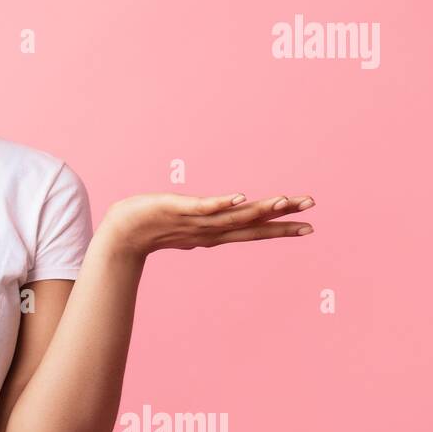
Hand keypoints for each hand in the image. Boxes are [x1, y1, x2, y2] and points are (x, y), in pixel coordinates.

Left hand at [99, 193, 314, 259]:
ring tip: (284, 200)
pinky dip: (223, 203)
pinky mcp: (177, 209)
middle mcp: (209, 230)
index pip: (254, 231)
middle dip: (281, 220)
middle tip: (311, 212)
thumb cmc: (153, 226)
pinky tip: (241, 197)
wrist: (120, 234)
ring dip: (259, 209)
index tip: (309, 226)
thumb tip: (223, 219)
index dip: (281, 228)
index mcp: (214, 233)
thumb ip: (209, 222)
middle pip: (251, 225)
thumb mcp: (188, 225)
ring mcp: (195, 221)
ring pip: (233, 216)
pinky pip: (203, 207)